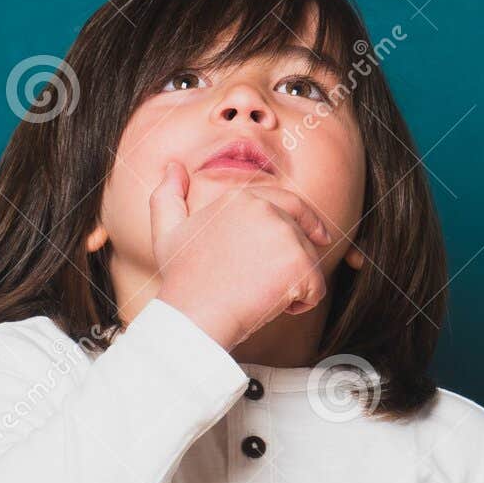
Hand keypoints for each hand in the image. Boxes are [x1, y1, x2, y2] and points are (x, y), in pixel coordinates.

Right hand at [148, 161, 331, 349]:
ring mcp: (284, 235)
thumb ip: (167, 196)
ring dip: (296, 280)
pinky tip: (277, 306)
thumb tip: (174, 168)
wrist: (195, 314)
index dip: (305, 217)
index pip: (286, 201)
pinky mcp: (299, 264)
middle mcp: (264, 209)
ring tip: (264, 294)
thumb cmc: (182, 279)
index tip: (317, 233)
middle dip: (301, 251)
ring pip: (309, 259)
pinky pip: (316, 286)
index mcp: (238, 198)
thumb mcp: (166, 233)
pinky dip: (303, 301)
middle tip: (295, 273)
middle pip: (301, 229)